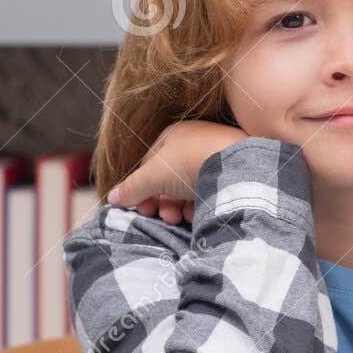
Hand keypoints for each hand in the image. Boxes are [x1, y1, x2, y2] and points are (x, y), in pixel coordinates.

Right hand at [107, 121, 247, 223]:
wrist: (239, 166)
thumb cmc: (190, 163)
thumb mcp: (153, 175)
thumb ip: (132, 187)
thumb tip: (113, 197)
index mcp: (174, 134)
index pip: (149, 163)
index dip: (141, 188)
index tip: (140, 209)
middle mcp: (195, 142)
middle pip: (169, 177)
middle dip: (162, 201)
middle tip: (162, 218)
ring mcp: (216, 156)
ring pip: (189, 186)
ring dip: (179, 206)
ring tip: (179, 218)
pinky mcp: (232, 172)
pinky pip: (210, 190)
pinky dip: (200, 204)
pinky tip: (198, 215)